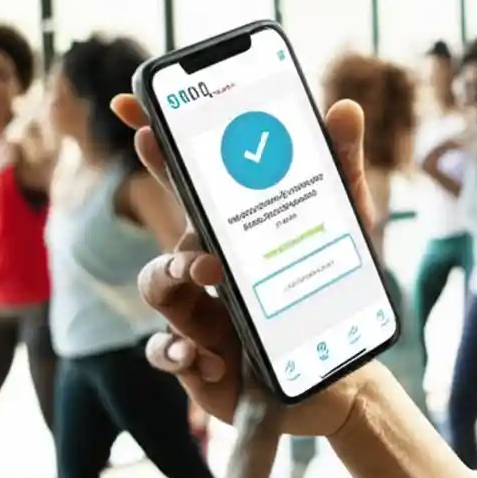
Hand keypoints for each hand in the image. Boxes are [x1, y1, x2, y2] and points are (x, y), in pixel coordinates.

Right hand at [111, 94, 380, 430]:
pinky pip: (166, 353)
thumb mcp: (346, 227)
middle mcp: (206, 269)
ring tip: (208, 276)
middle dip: (172, 229)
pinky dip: (179, 354)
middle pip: (170, 235)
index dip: (157, 145)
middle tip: (196, 231)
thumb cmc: (329, 292)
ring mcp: (196, 315)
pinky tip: (211, 359)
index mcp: (233, 231)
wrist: (339, 373)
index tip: (130, 104)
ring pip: (158, 287)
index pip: (186, 181)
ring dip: (173, 277)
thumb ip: (341, 169)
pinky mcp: (197, 364)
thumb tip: (345, 106)